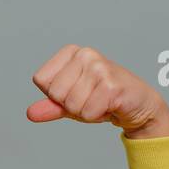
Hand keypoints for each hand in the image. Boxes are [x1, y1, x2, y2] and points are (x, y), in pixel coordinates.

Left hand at [28, 44, 168, 136]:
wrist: (138, 105)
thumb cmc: (102, 100)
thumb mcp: (71, 103)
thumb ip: (50, 106)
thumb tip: (30, 113)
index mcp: (71, 53)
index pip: (41, 80)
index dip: (55, 95)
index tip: (76, 92)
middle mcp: (84, 54)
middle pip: (55, 94)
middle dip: (71, 105)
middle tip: (91, 99)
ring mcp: (99, 67)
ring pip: (71, 104)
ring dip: (86, 111)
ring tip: (101, 102)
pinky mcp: (111, 84)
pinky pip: (88, 112)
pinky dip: (98, 116)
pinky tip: (110, 105)